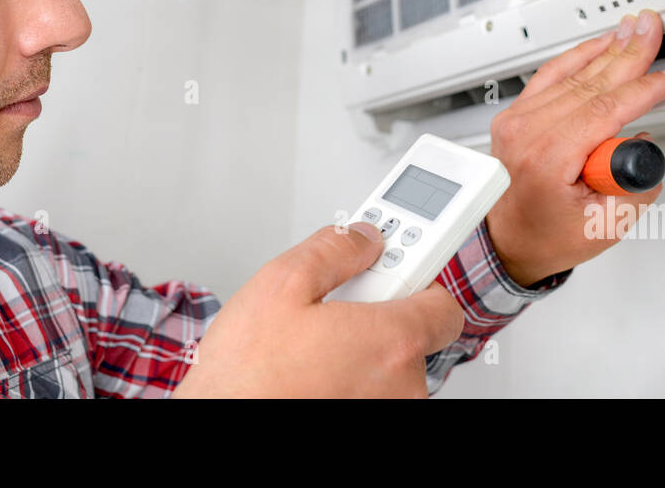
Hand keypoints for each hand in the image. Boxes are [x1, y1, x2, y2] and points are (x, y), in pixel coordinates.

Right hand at [172, 222, 464, 396]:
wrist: (220, 420)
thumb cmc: (246, 376)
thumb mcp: (281, 283)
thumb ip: (335, 249)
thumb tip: (363, 238)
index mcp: (392, 342)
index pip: (444, 304)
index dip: (416, 280)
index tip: (395, 266)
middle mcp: (401, 387)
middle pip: (412, 336)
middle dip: (378, 316)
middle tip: (334, 309)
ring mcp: (385, 413)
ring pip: (388, 369)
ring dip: (360, 353)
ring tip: (311, 349)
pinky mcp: (363, 426)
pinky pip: (371, 394)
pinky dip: (349, 381)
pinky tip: (311, 375)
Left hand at [484, 8, 664, 286]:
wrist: (507, 242)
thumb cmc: (547, 237)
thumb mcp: (606, 226)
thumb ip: (633, 185)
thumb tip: (641, 141)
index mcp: (546, 159)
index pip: (605, 109)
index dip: (644, 88)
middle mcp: (525, 133)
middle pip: (590, 83)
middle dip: (629, 53)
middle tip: (652, 29)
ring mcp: (516, 121)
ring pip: (571, 74)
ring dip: (607, 49)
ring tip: (633, 28)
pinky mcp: (515, 116)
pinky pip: (550, 76)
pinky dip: (578, 58)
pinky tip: (598, 45)